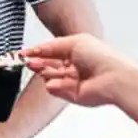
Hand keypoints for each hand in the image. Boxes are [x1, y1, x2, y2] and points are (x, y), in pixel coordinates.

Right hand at [20, 35, 137, 124]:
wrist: (113, 78)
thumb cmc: (101, 57)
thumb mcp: (73, 42)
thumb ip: (51, 46)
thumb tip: (35, 49)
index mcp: (77, 51)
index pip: (52, 51)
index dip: (38, 51)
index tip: (24, 53)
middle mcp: (75, 66)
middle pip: (49, 65)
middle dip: (38, 62)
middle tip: (28, 61)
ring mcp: (73, 81)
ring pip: (50, 77)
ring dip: (44, 72)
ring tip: (37, 68)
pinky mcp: (72, 95)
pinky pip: (55, 90)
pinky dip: (53, 86)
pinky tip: (53, 82)